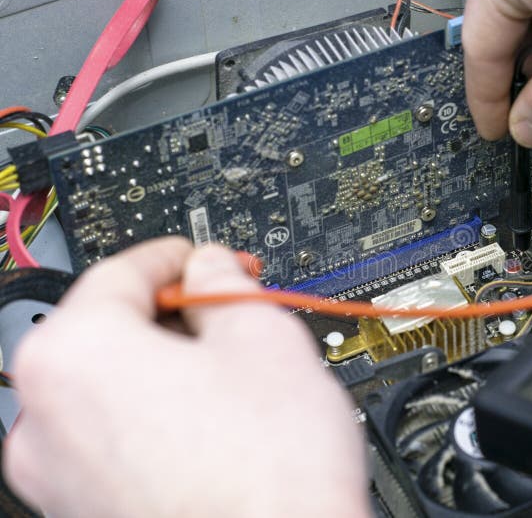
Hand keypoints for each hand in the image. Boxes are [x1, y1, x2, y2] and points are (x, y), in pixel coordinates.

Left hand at [3, 238, 369, 517]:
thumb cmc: (269, 473)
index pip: (121, 273)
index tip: (202, 259)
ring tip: (232, 377)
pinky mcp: (85, 515)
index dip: (176, 257)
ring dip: (166, 370)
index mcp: (75, 358)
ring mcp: (57, 480)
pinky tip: (215, 429)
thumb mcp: (263, 337)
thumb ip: (224, 285)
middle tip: (227, 314)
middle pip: (110, 334)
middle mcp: (44, 421)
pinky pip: (115, 441)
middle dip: (172, 316)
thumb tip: (211, 270)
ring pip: (113, 391)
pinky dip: (157, 420)